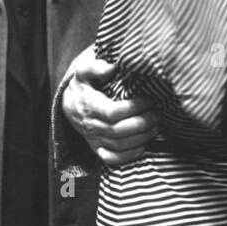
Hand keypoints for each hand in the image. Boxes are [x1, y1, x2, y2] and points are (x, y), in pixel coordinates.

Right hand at [62, 46, 159, 166]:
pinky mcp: (97, 148)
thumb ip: (95, 67)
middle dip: (142, 123)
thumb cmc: (83, 84)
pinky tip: (143, 148)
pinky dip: (128, 157)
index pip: (113, 112)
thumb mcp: (84, 70)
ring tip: (156, 126)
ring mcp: (93, 139)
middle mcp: (90, 125)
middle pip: (118, 131)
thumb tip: (112, 67)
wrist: (69, 103)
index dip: (134, 108)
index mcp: (88, 106)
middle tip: (157, 113)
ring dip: (141, 138)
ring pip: (118, 145)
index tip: (148, 99)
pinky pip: (111, 159)